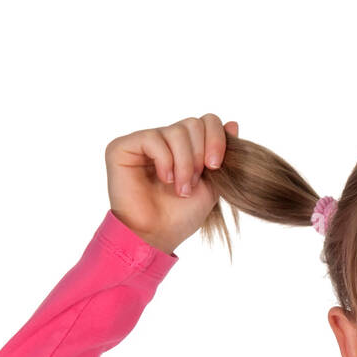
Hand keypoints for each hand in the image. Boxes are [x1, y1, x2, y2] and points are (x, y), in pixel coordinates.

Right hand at [105, 114, 238, 253]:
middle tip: (193, 183)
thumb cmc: (181, 215)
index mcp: (185, 147)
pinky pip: (152, 138)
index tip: (215, 166)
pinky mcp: (123, 147)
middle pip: (193, 123)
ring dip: (184, 163)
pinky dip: (165, 161)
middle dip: (199, 155)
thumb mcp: (211, 184)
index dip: (216, 138)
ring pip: (176, 131)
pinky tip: (165, 180)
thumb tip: (233, 123)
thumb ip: (221, 155)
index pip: (206, 121)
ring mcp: (143, 142)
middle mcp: (164, 140)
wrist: (157, 235)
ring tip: (181, 188)